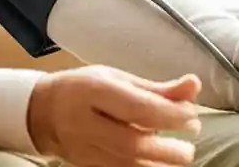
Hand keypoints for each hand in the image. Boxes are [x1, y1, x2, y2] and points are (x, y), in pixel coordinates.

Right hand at [28, 64, 202, 165]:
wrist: (44, 112)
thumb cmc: (86, 90)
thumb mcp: (118, 80)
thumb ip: (157, 89)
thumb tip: (194, 86)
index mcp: (93, 90)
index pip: (136, 107)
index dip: (170, 115)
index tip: (191, 117)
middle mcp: (84, 122)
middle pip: (131, 143)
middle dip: (167, 149)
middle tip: (188, 147)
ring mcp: (83, 148)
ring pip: (126, 165)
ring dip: (159, 165)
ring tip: (178, 157)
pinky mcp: (86, 166)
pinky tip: (158, 166)